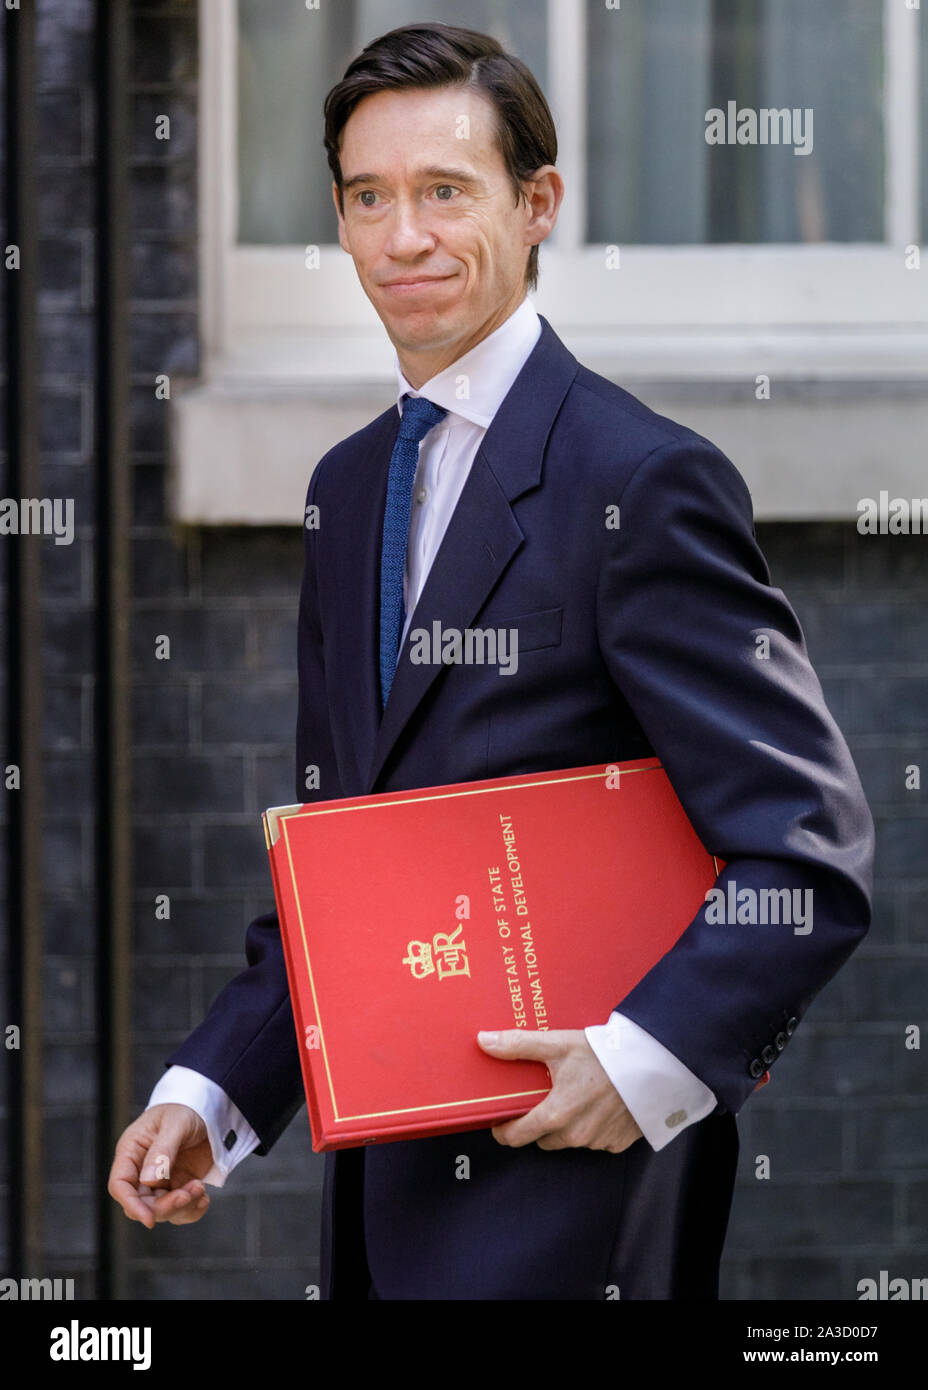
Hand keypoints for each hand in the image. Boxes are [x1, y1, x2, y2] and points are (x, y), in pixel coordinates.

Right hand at [107, 1103, 213, 1228]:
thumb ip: (162, 1151)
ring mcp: (161, 1181)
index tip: (149, 1219)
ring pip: (162, 1211)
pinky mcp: (179, 1186)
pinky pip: (181, 1209)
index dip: (131, 1205)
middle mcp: (142, 1170)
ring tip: (200, 1187)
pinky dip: (192, 1210)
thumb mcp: (176, 1124)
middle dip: (165, 1206)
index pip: (120, 1185)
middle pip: (142, 1204)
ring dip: (183, 1206)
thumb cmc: (185, 1109)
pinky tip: (204, 1196)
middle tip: (189, 1193)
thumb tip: (147, 1181)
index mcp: (131, 1151)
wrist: (209, 1109)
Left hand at [476, 1028, 643, 1153]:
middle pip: (541, 1139)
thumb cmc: (604, 1054)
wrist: (653, 1064)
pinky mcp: (617, 1143)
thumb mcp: (558, 1045)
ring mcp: (597, 1142)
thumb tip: (483, 1041)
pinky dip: (591, 1127)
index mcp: (556, 1115)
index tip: (500, 1119)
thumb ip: (518, 1045)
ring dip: (564, 1126)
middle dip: (537, 1123)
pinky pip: (594, 1141)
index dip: (503, 1129)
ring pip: (567, 1141)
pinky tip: (597, 1105)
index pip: (516, 1137)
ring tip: (572, 1097)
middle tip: (542, 1098)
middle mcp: (575, 1135)